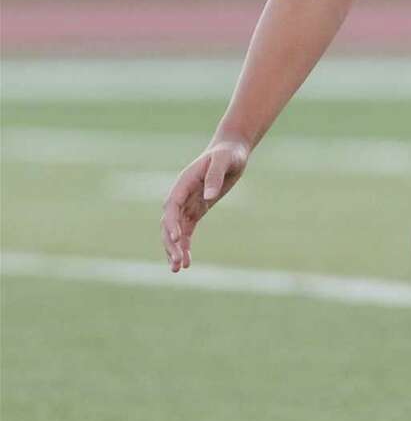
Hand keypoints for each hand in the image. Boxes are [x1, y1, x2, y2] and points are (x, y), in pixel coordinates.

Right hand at [161, 139, 248, 271]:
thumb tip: (208, 196)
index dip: (171, 223)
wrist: (231, 151)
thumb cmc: (228, 154)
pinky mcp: (196, 210)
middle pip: (169, 222)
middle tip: (178, 263)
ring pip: (175, 230)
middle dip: (171, 243)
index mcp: (184, 183)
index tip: (175, 238)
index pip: (172, 206)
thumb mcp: (224, 160)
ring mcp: (187, 204)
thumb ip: (215, 176)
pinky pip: (186, 232)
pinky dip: (185, 246)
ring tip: (178, 269)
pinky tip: (187, 262)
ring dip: (174, 249)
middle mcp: (181, 195)